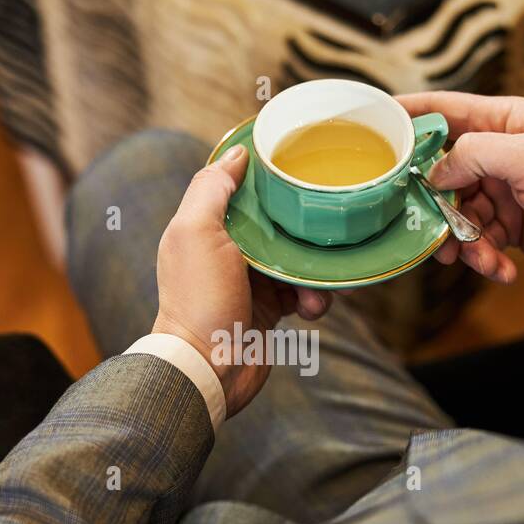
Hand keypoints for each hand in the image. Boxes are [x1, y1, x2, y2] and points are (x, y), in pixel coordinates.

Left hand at [152, 144, 332, 417]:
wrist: (210, 369)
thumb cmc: (199, 300)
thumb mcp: (196, 233)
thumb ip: (211, 189)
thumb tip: (238, 154)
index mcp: (205, 226)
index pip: (241, 189)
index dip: (269, 178)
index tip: (300, 165)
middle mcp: (227, 250)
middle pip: (277, 221)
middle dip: (304, 226)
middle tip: (328, 225)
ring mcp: (251, 280)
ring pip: (298, 257)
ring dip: (316, 268)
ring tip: (320, 283)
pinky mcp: (270, 309)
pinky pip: (304, 291)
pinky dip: (315, 297)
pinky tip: (312, 307)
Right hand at [397, 92, 523, 279]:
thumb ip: (475, 154)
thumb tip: (436, 171)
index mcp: (511, 122)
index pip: (451, 109)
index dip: (416, 111)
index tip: (381, 117)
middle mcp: (506, 154)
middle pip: (447, 172)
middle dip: (437, 203)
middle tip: (429, 224)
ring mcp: (509, 192)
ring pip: (460, 213)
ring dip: (464, 242)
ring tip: (477, 258)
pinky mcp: (515, 227)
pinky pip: (482, 242)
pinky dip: (486, 259)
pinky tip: (502, 269)